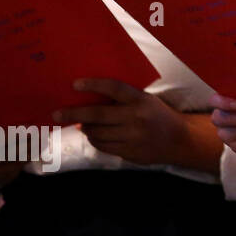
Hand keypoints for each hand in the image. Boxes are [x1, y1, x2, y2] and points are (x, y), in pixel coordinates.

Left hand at [54, 78, 193, 165]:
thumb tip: (90, 101)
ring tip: (82, 125)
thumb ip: (123, 100)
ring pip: (97, 133)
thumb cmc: (158, 115)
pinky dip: (95, 140)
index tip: (75, 84)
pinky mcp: (129, 152)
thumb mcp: (145, 101)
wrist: (179, 139)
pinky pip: (103, 146)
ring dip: (86, 128)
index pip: (114, 88)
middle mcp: (136, 118)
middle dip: (74, 114)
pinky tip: (96, 136)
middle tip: (57, 113)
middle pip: (97, 115)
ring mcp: (132, 137)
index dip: (94, 85)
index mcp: (141, 100)